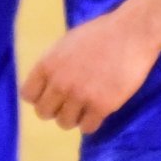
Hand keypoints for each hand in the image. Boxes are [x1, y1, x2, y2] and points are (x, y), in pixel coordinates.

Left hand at [20, 6, 160, 134]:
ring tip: (86, 106)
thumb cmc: (100, 33)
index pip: (28, 95)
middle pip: (44, 113)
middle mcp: (60, 82)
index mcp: (48, 63)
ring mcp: (80, 96)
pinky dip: (92, 122)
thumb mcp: (67, 43)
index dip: (40, 96)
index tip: (52, 95)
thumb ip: (54, 65)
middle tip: (70, 102)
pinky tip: (99, 110)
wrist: (132, 32)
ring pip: (64, 123)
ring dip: (74, 117)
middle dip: (56, 109)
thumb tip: (47, 85)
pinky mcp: (102, 106)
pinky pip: (87, 128)